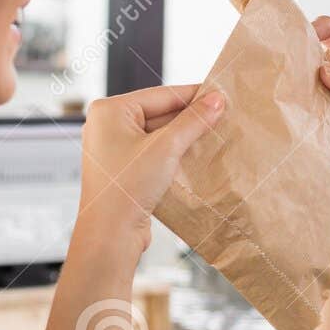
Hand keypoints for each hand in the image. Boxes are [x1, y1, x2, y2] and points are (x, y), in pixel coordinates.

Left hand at [76, 84, 225, 251]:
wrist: (110, 234)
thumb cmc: (126, 188)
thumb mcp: (166, 148)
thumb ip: (192, 121)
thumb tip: (216, 100)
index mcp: (109, 111)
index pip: (161, 95)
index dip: (193, 96)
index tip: (220, 95)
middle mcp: (107, 126)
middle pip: (159, 113)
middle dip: (190, 119)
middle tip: (222, 116)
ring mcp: (113, 148)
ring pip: (158, 134)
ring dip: (184, 137)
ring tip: (214, 134)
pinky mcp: (123, 169)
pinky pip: (153, 152)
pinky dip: (174, 153)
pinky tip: (196, 155)